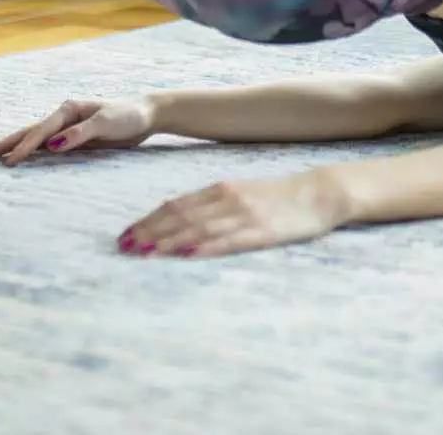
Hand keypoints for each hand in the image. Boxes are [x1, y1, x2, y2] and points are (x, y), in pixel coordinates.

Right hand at [0, 96, 157, 166]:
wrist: (145, 116)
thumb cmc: (128, 116)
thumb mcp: (107, 122)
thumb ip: (81, 133)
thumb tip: (53, 144)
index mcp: (68, 110)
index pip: (41, 131)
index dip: (24, 147)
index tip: (8, 162)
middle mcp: (63, 118)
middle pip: (29, 132)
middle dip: (5, 144)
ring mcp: (66, 129)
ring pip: (35, 140)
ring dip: (14, 148)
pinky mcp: (73, 140)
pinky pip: (47, 149)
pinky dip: (31, 154)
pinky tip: (20, 162)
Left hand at [118, 170, 347, 259]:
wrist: (319, 193)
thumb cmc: (279, 197)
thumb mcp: (241, 193)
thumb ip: (213, 204)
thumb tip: (179, 219)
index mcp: (220, 189)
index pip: (175, 206)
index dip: (148, 221)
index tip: (125, 235)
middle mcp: (226, 199)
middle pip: (180, 217)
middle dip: (149, 233)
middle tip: (123, 247)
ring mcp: (244, 215)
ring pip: (198, 229)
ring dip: (168, 241)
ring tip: (144, 253)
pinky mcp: (262, 232)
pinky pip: (228, 240)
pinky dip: (205, 247)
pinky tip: (187, 254)